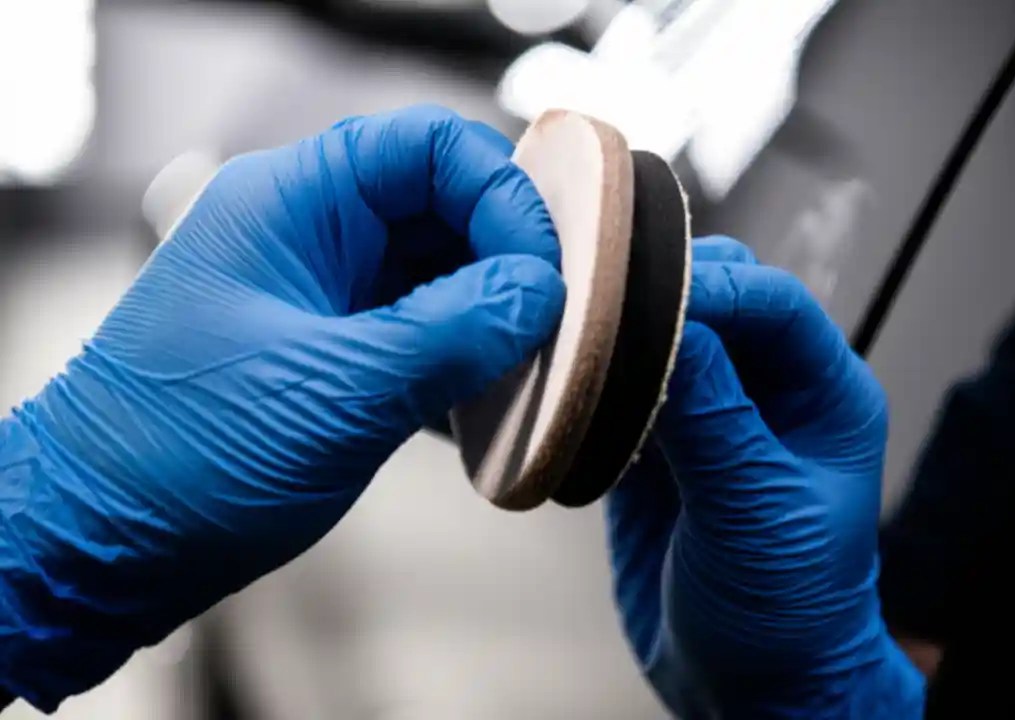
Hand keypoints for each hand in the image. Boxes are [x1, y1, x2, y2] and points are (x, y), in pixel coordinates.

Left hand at [0, 105, 564, 710]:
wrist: (101, 545)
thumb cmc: (178, 458)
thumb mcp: (336, 391)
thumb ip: (453, 332)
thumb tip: (541, 292)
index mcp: (293, 204)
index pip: (428, 148)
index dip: (501, 195)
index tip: (541, 268)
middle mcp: (311, 233)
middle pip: (444, 204)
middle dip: (507, 257)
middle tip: (549, 321)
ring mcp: (323, 291)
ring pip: (441, 268)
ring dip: (492, 312)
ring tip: (527, 366)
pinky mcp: (335, 349)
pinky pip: (424, 325)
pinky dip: (465, 354)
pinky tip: (488, 400)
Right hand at [607, 237, 923, 717]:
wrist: (748, 689)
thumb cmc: (789, 615)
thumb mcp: (756, 512)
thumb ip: (714, 418)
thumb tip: (672, 327)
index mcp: (824, 396)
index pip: (775, 304)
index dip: (717, 287)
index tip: (652, 290)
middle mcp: (768, 397)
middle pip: (715, 308)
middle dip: (661, 299)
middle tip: (601, 304)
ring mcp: (710, 423)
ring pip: (661, 345)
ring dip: (618, 341)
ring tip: (571, 338)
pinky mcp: (657, 455)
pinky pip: (620, 396)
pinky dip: (591, 390)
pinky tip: (562, 391)